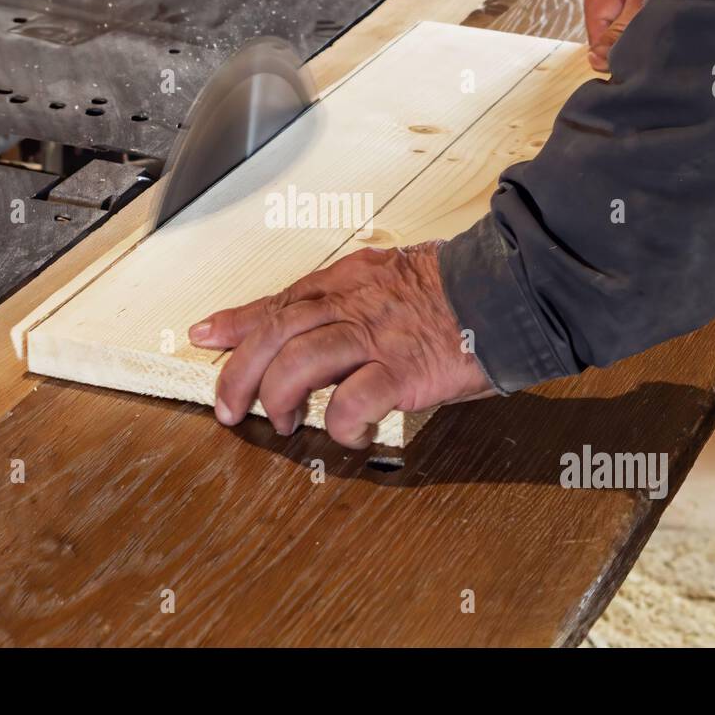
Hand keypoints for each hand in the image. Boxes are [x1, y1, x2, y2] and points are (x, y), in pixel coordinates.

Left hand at [187, 242, 491, 448]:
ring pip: (302, 360)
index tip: (205, 335)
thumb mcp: (389, 280)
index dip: (237, 321)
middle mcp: (355, 304)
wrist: (509, 290)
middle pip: (277, 331)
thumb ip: (350, 298)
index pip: (280, 300)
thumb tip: (315, 319)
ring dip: (279, 395)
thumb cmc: (456, 291)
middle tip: (228, 405)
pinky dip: (340, 422)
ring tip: (279, 422)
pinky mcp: (404, 370)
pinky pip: (355, 399)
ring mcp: (377, 336)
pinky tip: (343, 434)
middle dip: (241, 371)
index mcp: (349, 281)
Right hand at [583, 0, 669, 71]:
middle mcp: (596, 6)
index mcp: (596, 7)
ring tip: (649, 28)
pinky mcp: (616, 1)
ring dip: (628, 36)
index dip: (614, 56)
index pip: (597, 47)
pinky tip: (646, 21)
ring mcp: (605, 4)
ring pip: (612, 33)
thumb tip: (596, 58)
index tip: (637, 55)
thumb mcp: (638, 2)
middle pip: (603, 41)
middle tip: (647, 40)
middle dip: (622, 45)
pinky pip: (619, 22)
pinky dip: (632, 25)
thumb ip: (619, 30)